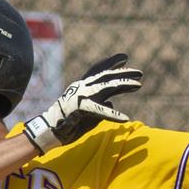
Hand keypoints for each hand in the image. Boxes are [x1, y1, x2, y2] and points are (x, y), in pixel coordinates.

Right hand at [23, 53, 142, 153]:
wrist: (48, 131)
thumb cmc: (67, 123)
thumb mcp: (87, 111)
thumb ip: (101, 104)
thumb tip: (112, 100)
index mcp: (81, 87)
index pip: (98, 70)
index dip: (111, 62)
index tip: (125, 58)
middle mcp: (82, 87)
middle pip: (106, 76)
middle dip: (124, 73)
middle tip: (140, 73)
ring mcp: (81, 96)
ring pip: (106, 87)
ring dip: (123, 85)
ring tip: (138, 85)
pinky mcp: (80, 109)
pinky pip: (100, 111)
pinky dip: (113, 114)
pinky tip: (125, 118)